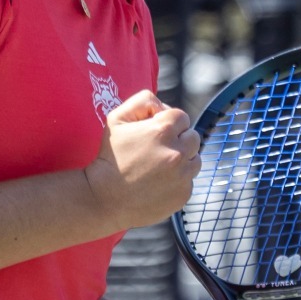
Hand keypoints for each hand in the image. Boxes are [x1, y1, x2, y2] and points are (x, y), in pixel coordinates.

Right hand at [83, 91, 200, 231]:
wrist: (105, 198)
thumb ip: (142, 101)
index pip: (182, 117)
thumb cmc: (110, 156)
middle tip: (159, 149)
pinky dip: (178, 181)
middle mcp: (178, 152)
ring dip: (183, 160)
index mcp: (164, 130)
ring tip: (160, 166)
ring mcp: (183, 176)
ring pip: (195, 159)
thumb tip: (162, 106)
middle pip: (193, 137)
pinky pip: (189, 181)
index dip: (168, 123)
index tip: (155, 133)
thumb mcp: (116, 119)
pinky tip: (159, 183)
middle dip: (179, 140)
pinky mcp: (184, 194)